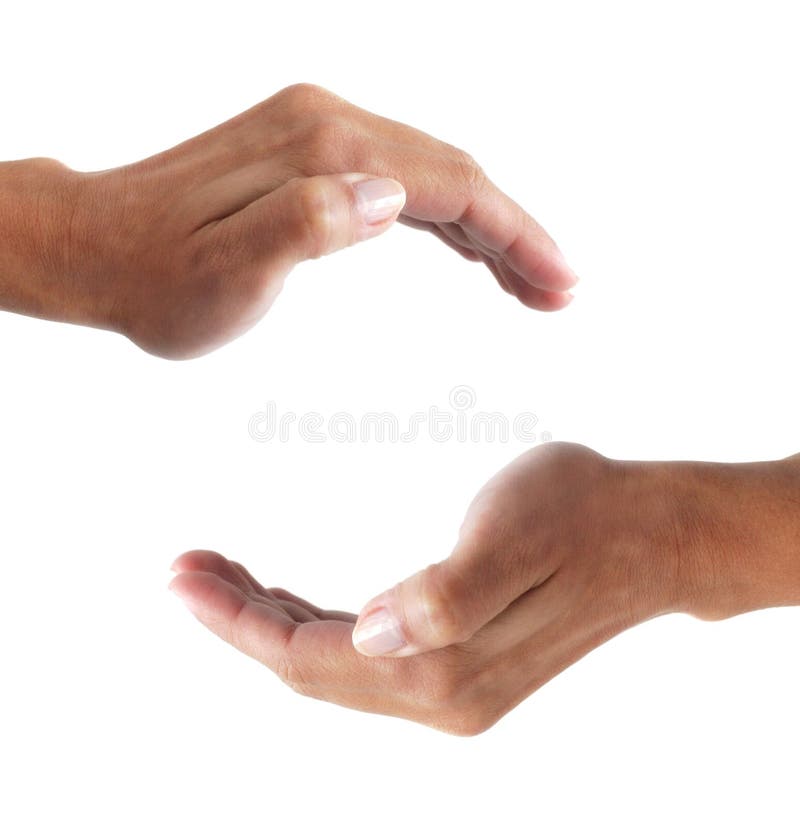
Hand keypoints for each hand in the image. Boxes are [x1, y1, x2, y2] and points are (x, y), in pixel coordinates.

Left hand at [1, 84, 576, 358]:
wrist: (94, 248)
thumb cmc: (156, 279)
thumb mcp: (223, 275)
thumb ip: (303, 226)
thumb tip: (389, 199)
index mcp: (322, 153)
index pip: (451, 185)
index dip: (516, 235)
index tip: (561, 283)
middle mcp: (328, 127)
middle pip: (455, 173)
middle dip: (517, 235)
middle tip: (561, 292)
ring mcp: (319, 135)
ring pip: (433, 176)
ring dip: (489, 228)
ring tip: (528, 283)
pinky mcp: (309, 154)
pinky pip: (400, 179)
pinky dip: (445, 216)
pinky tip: (466, 247)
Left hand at [168, 444, 799, 733]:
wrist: (647, 532)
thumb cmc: (581, 513)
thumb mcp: (516, 534)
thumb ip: (449, 596)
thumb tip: (374, 631)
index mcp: (446, 668)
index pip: (308, 658)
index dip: (238, 622)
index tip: (181, 577)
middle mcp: (443, 693)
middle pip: (307, 667)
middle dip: (238, 621)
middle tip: (183, 569)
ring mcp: (451, 685)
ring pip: (327, 663)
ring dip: (267, 621)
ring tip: (216, 574)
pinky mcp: (458, 662)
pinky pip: (357, 654)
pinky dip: (308, 622)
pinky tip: (283, 594)